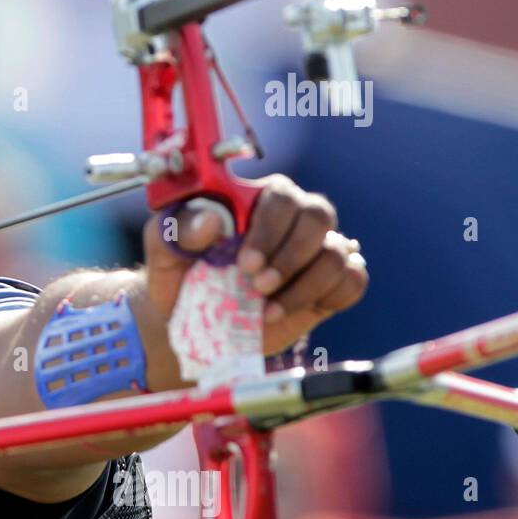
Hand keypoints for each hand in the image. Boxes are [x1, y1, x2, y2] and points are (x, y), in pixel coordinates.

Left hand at [142, 174, 368, 354]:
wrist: (188, 323)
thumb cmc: (178, 277)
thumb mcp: (163, 251)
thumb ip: (177, 229)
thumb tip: (211, 221)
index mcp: (254, 201)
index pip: (282, 194)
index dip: (271, 228)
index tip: (246, 263)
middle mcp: (291, 221)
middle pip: (320, 216)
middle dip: (292, 255)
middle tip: (259, 285)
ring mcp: (313, 253)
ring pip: (339, 252)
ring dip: (306, 285)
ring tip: (267, 310)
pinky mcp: (327, 285)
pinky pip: (353, 280)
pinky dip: (328, 296)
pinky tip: (288, 311)